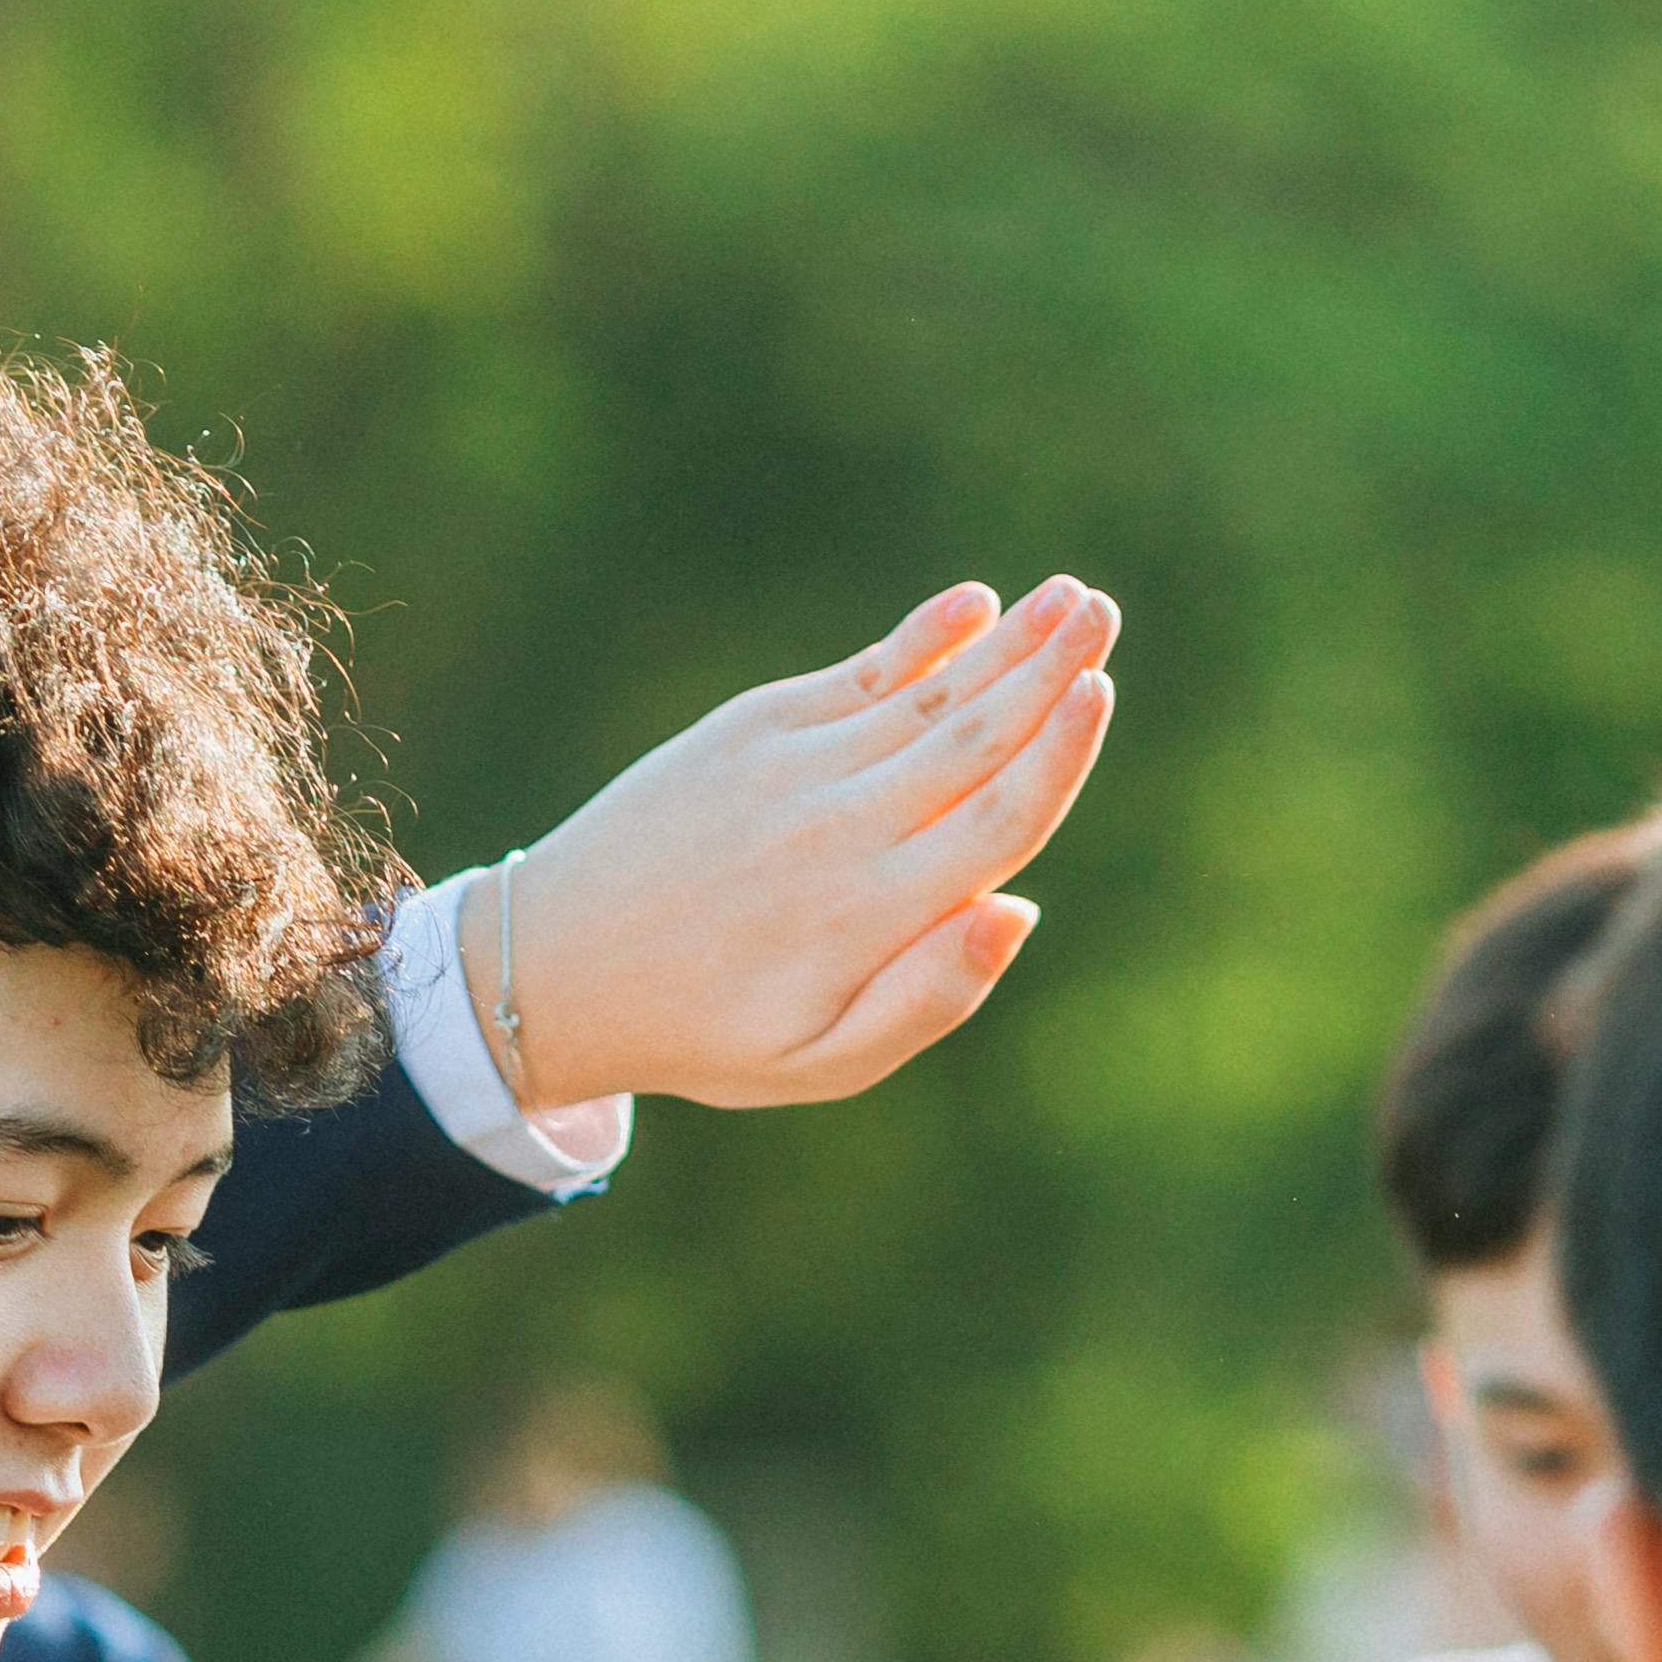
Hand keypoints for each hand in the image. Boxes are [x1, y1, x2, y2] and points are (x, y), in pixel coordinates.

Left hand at [485, 577, 1123, 1111]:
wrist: (554, 971)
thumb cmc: (707, 1031)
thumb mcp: (818, 1062)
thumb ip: (928, 998)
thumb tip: (1020, 909)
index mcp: (870, 915)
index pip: (997, 819)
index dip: (1059, 754)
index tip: (1102, 691)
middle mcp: (838, 828)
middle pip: (973, 738)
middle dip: (1050, 670)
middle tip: (1107, 612)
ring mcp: (791, 767)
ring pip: (925, 697)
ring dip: (1006, 643)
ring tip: (1072, 599)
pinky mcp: (747, 731)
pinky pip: (854, 676)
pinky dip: (919, 640)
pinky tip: (973, 606)